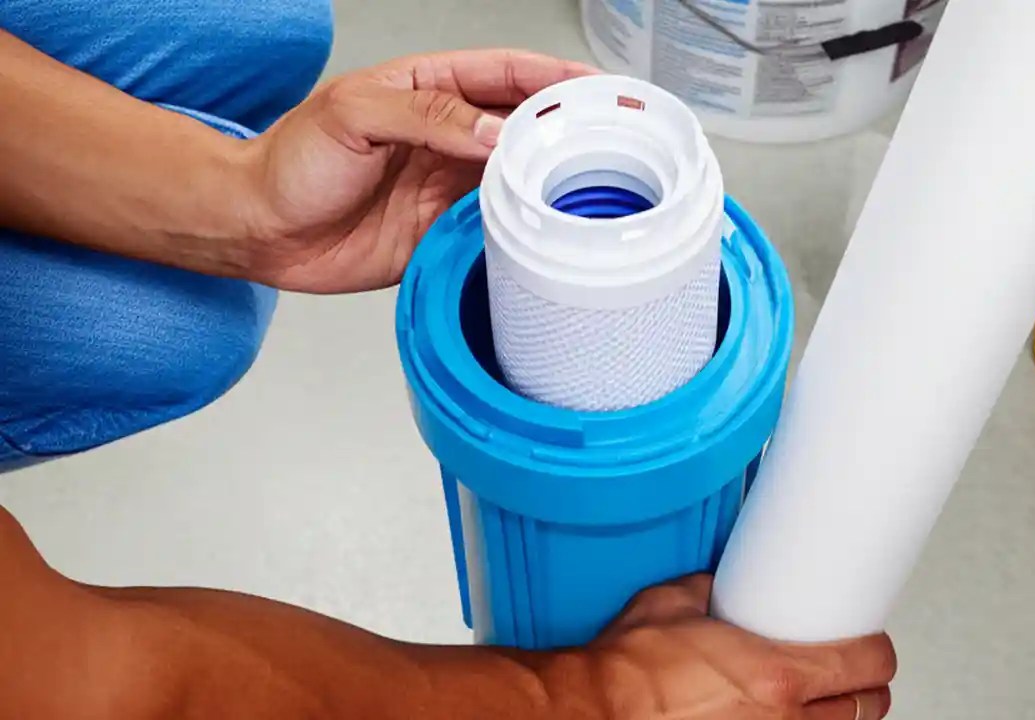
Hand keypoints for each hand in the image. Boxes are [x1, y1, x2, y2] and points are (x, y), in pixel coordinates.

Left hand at [240, 49, 597, 292]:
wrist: (257, 229)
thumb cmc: (291, 161)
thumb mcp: (354, 113)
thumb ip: (427, 116)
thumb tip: (492, 132)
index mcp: (431, 89)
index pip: (509, 75)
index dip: (558, 80)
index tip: (601, 89)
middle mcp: (449, 137)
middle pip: (526, 128)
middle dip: (572, 131)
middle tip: (616, 142)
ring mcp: (449, 186)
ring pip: (519, 181)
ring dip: (553, 185)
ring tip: (594, 189)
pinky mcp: (442, 234)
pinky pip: (495, 231)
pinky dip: (524, 233)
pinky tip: (546, 235)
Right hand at [569, 575, 896, 719]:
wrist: (594, 712)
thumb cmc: (628, 671)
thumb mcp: (676, 603)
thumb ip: (715, 590)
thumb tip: (727, 580)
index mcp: (777, 675)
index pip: (866, 664)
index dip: (875, 651)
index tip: (867, 643)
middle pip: (866, 709)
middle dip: (861, 688)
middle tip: (848, 672)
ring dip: (836, 717)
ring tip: (822, 702)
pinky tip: (789, 719)